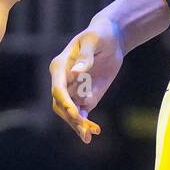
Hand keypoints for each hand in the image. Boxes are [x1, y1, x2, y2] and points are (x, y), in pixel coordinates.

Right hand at [49, 17, 124, 143]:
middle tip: (84, 127)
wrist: (111, 38)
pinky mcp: (86, 95)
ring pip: (70, 112)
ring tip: (89, 135)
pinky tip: (93, 132)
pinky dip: (86, 122)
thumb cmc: (100, 34)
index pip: (58, 88)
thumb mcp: (94, 40)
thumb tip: (75, 72)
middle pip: (60, 105)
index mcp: (60, 66)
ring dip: (78, 124)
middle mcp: (63, 80)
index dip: (65, 101)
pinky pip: (82, 112)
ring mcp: (74, 90)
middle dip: (71, 117)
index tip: (75, 111)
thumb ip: (85, 56)